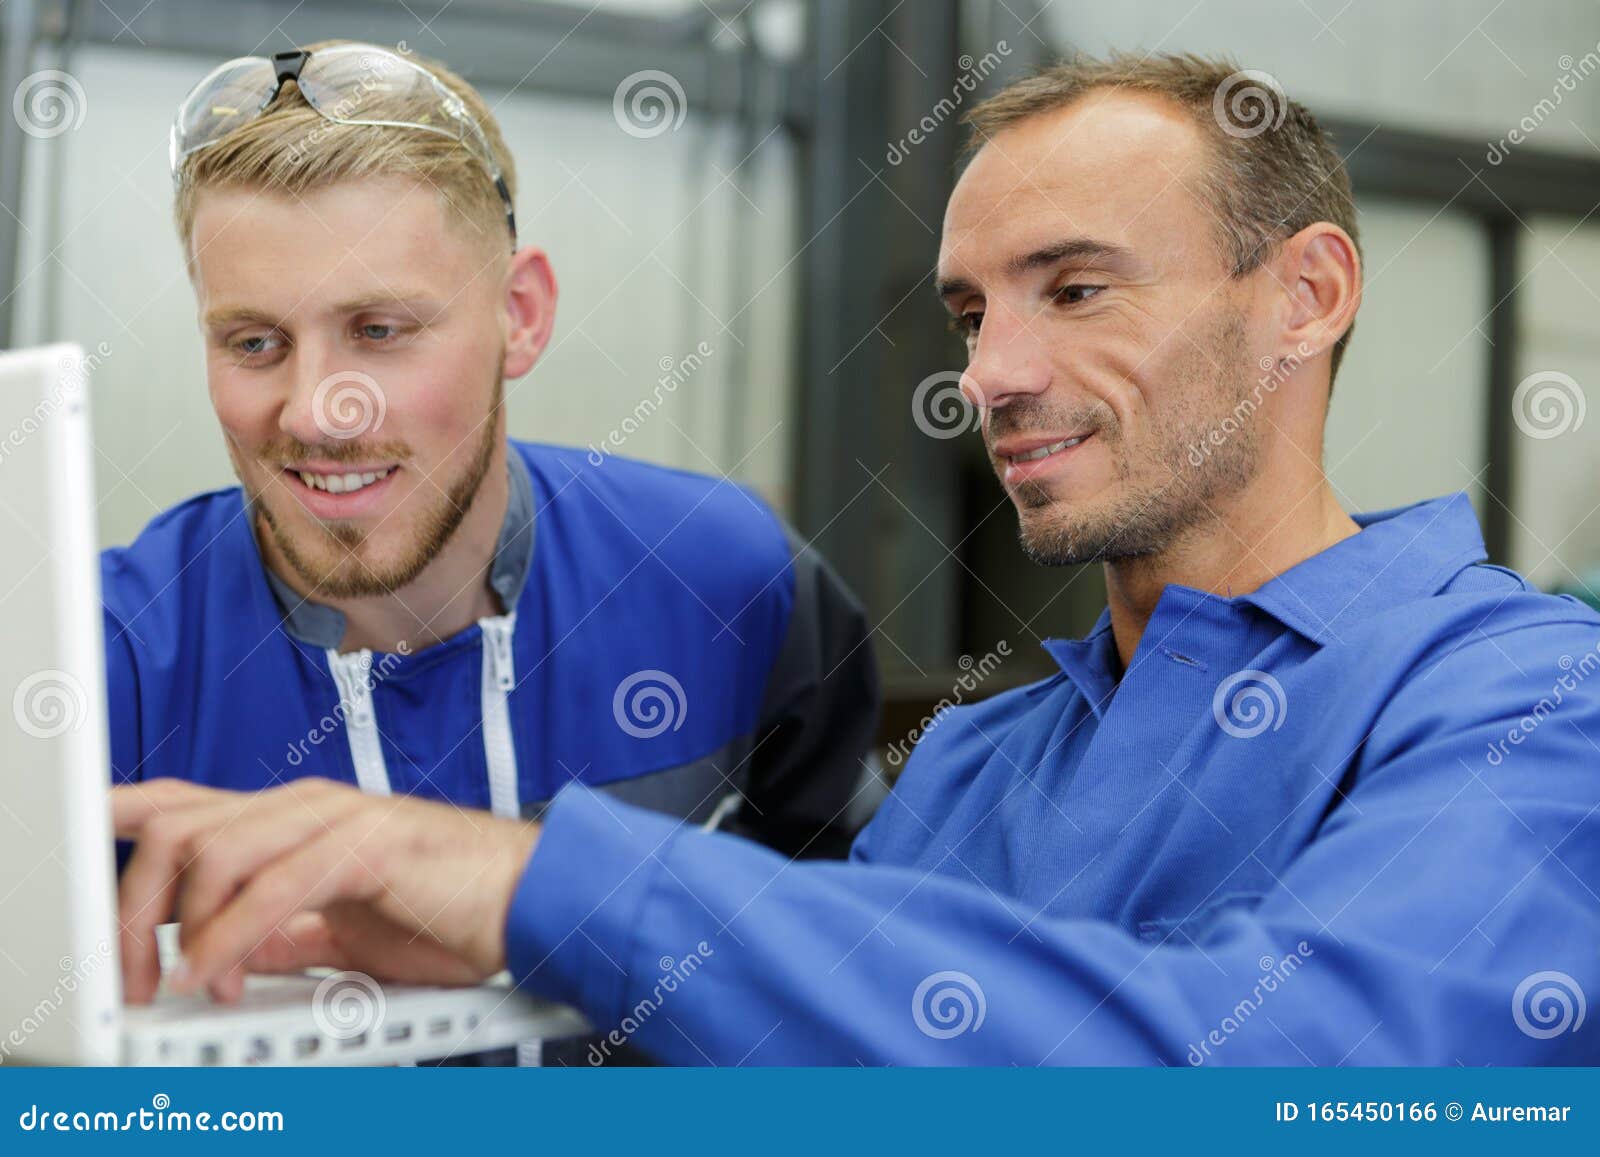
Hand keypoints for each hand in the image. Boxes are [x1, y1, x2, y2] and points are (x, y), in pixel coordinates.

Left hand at [111, 777, 539, 1004]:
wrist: (534, 900)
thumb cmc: (455, 911)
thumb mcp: (348, 934)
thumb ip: (286, 933)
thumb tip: (227, 958)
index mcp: (296, 820)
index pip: (184, 802)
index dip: (116, 820)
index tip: (75, 861)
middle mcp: (306, 806)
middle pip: (177, 826)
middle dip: (128, 904)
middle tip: (131, 978)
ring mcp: (337, 819)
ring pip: (213, 851)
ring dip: (179, 930)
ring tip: (184, 986)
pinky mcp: (370, 846)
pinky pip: (275, 888)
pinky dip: (232, 938)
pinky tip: (221, 975)